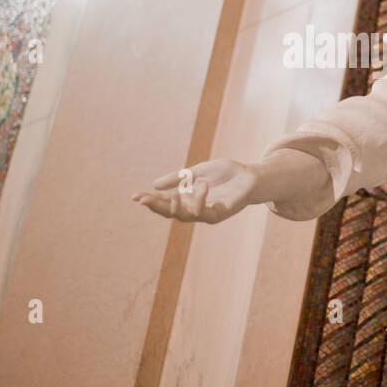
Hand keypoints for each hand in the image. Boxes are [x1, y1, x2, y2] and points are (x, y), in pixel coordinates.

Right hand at [133, 159, 258, 223]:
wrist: (251, 176)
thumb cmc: (226, 173)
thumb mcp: (198, 171)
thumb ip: (178, 178)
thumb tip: (154, 184)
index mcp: (187, 198)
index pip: (165, 202)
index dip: (151, 200)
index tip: (135, 196)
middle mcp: (195, 208)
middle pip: (171, 212)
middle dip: (157, 207)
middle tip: (143, 200)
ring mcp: (208, 212)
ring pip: (186, 215)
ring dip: (177, 206)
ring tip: (171, 196)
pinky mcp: (221, 213)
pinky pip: (206, 212)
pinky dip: (201, 201)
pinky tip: (201, 187)